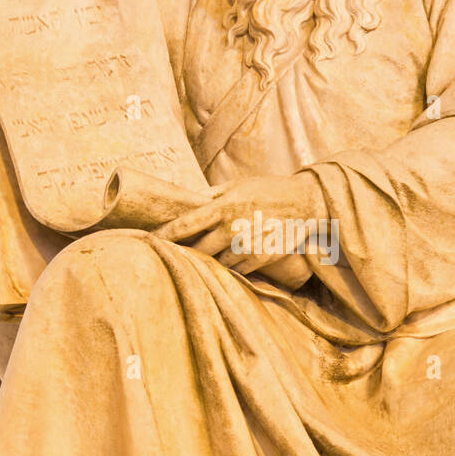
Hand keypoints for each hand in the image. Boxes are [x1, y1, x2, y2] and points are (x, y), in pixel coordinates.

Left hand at [154, 173, 326, 283]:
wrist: (306, 203)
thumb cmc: (269, 190)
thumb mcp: (238, 185)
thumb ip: (210, 195)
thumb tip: (184, 201)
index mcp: (221, 207)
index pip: (184, 226)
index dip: (164, 236)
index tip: (148, 242)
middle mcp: (230, 227)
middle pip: (196, 250)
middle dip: (187, 253)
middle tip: (178, 255)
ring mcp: (245, 245)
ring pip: (216, 262)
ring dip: (211, 261)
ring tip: (211, 257)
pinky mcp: (260, 259)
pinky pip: (236, 270)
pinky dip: (233, 266)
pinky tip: (235, 258)